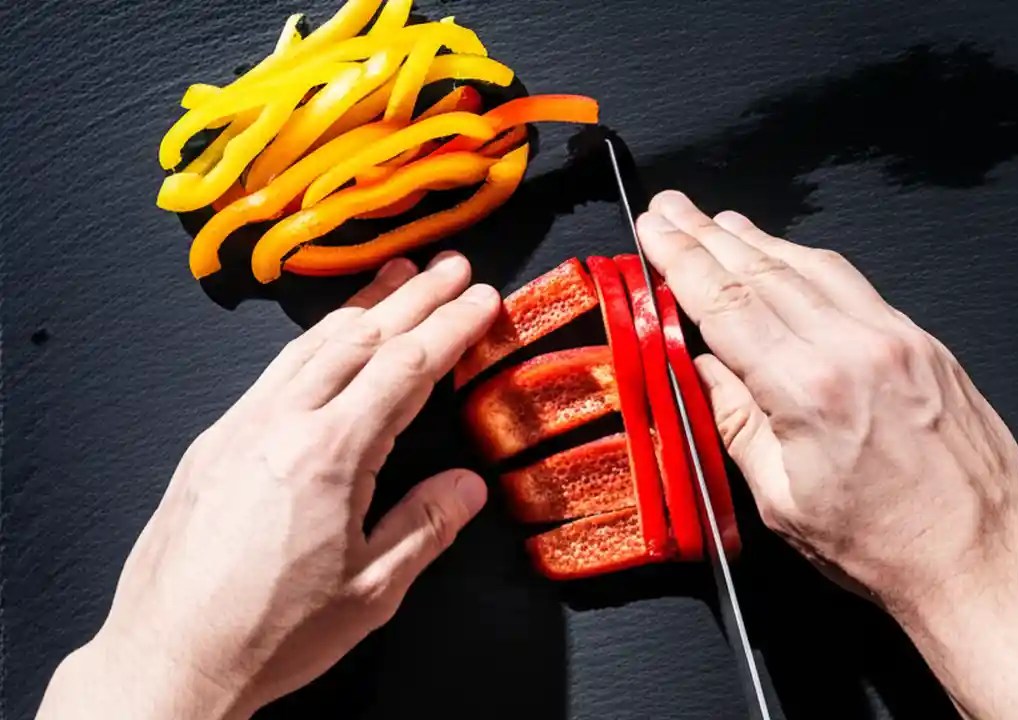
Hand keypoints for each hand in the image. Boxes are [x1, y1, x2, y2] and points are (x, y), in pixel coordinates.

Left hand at [37, 252, 499, 719]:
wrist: (168, 659)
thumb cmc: (269, 634)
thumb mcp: (371, 592)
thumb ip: (425, 526)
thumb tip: (467, 484)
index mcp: (328, 456)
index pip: (404, 369)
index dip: (449, 328)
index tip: (481, 299)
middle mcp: (279, 425)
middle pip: (359, 340)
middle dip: (413, 299)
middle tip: (451, 266)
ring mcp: (238, 428)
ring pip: (310, 347)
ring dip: (361, 306)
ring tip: (396, 277)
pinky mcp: (212, 444)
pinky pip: (273, 372)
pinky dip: (313, 341)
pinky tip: (327, 338)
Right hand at [636, 190, 1017, 718]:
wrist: (981, 560)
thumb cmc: (886, 547)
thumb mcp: (782, 500)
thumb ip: (736, 422)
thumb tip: (702, 369)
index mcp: (809, 392)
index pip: (727, 304)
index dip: (682, 259)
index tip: (655, 229)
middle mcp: (856, 350)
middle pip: (765, 271)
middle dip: (709, 235)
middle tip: (673, 209)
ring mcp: (899, 340)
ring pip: (815, 267)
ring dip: (760, 240)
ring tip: (720, 224)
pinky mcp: (925, 344)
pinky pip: (857, 286)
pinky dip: (812, 264)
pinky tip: (789, 258)